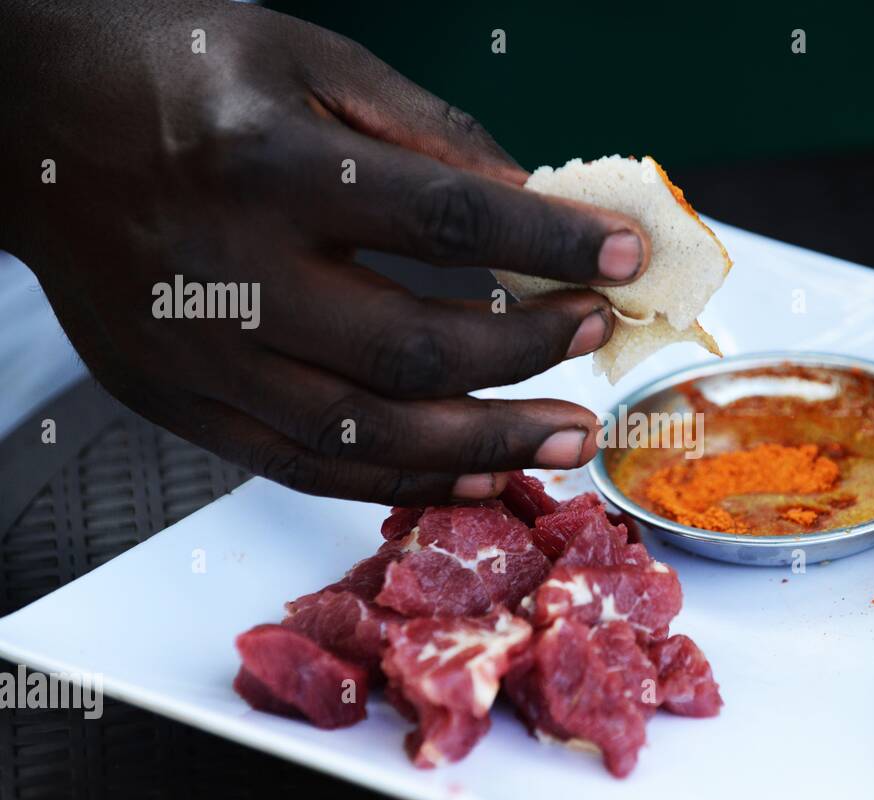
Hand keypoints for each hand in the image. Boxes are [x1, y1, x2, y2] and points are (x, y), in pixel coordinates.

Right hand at [0, 0, 648, 503]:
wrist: (26, 124)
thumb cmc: (172, 74)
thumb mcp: (305, 59)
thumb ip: (426, 133)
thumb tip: (536, 201)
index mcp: (264, 163)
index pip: (443, 217)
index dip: (550, 242)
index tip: (625, 256)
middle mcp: (230, 273)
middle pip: (413, 350)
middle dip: (529, 356)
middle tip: (599, 348)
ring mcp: (202, 354)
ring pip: (368, 433)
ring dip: (487, 447)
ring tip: (568, 442)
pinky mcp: (184, 402)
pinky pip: (310, 466)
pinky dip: (404, 479)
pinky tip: (477, 475)